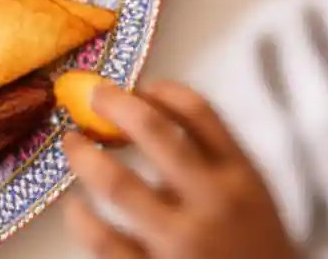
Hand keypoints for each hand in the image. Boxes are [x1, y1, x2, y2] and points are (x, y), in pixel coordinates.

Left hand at [63, 81, 296, 258]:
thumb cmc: (255, 252)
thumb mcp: (252, 201)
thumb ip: (210, 165)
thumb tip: (140, 121)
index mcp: (240, 178)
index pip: (199, 113)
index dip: (162, 91)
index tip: (140, 86)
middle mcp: (212, 203)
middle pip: (155, 133)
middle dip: (116, 104)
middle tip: (92, 95)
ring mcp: (181, 241)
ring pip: (118, 185)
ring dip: (86, 157)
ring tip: (72, 144)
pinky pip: (104, 241)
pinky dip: (82, 219)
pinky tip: (75, 207)